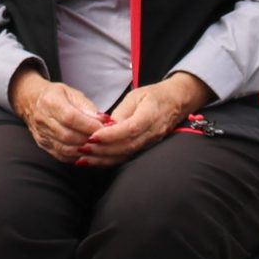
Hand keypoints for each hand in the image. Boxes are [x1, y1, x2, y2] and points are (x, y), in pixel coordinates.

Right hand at [10, 66, 110, 162]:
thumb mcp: (72, 93)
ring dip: (85, 150)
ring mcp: (41, 134)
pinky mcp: (43, 145)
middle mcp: (43, 119)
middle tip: (105, 139)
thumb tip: (104, 121)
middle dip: (89, 139)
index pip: (70, 117)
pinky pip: (62, 155)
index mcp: (51, 101)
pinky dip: (77, 157)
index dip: (89, 125)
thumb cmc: (56, 95)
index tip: (105, 127)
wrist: (31, 101)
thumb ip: (87, 107)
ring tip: (98, 147)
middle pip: (68, 136)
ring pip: (65, 148)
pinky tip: (87, 153)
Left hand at [76, 72, 212, 167]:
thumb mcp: (136, 96)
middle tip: (82, 149)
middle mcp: (151, 132)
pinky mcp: (145, 148)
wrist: (176, 102)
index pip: (129, 129)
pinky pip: (127, 157)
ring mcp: (150, 143)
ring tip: (83, 159)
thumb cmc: (154, 96)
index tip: (92, 136)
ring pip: (125, 155)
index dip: (110, 135)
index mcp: (150, 115)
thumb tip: (105, 126)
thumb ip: (121, 111)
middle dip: (102, 150)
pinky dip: (110, 161)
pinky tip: (94, 162)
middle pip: (126, 146)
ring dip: (103, 159)